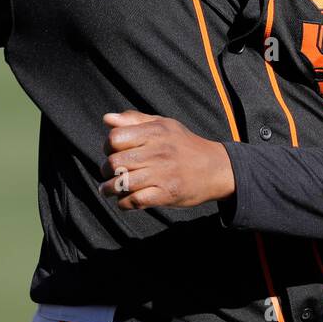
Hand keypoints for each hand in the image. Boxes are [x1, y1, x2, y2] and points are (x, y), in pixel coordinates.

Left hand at [97, 110, 235, 209]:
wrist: (216, 168)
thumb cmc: (185, 145)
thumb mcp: (163, 125)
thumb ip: (134, 120)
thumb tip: (107, 118)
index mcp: (154, 132)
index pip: (115, 138)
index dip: (107, 147)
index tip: (111, 153)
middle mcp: (158, 152)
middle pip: (115, 163)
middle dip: (106, 171)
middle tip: (108, 174)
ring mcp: (162, 174)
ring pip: (121, 183)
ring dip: (109, 189)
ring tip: (108, 190)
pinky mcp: (167, 193)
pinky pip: (135, 200)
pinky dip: (124, 203)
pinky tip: (124, 200)